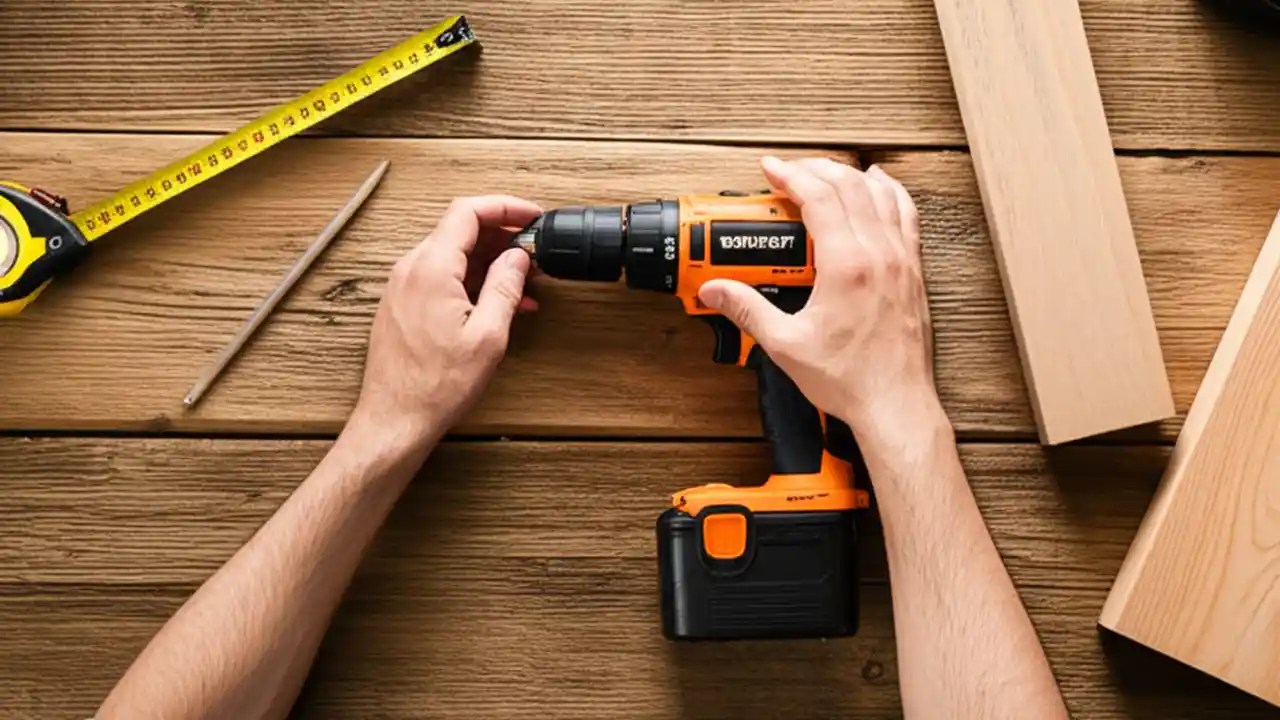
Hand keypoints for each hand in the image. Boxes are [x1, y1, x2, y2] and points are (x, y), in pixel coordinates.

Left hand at [350, 195, 541, 454]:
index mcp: (431, 268)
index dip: (506, 207)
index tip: (532, 216)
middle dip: (502, 237)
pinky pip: (440, 277)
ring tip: (523, 284)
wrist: (395, 419)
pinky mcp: (401, 305)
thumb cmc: (436, 386)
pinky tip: (496, 303)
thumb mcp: (488, 336)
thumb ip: (505, 287)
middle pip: (460, 230)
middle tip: (534, 253)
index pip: (468, 211)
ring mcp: (402, 287)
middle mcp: (411, 270)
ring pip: (452, 255)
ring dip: (489, 262)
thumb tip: (519, 257)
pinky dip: (470, 281)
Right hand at [697, 156, 940, 442]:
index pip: (819, 198)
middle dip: (816, 170)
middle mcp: (879, 255)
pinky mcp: (914, 272)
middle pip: (849, 186)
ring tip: (828, 172)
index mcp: (847, 266)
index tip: (772, 170)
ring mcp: (902, 261)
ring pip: (881, 194)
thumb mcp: (786, 345)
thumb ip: (748, 309)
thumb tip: (716, 290)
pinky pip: (906, 214)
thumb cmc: (850, 379)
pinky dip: (890, 192)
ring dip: (851, 175)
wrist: (895, 404)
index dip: (791, 176)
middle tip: (790, 171)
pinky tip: (880, 188)